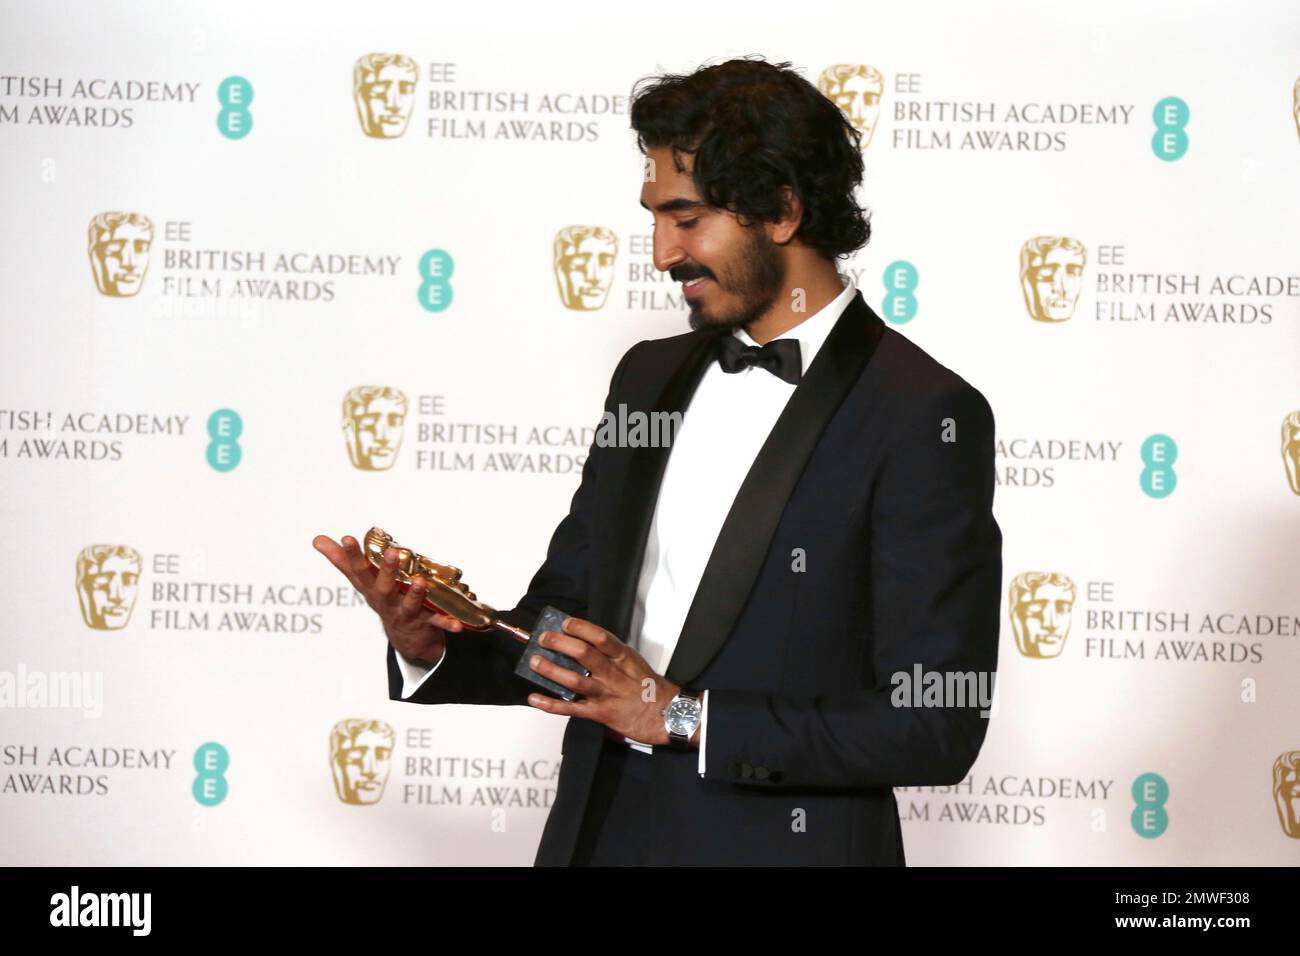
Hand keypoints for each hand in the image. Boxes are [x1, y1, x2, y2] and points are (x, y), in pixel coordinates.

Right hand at [312, 533, 465, 663]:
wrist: (404, 636)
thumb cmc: (383, 599)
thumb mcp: (362, 582)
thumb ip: (342, 560)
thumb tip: (317, 540)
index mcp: (371, 588)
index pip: (358, 569)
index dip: (351, 554)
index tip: (347, 537)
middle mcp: (386, 601)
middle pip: (384, 587)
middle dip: (387, 570)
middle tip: (393, 552)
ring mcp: (405, 613)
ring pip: (409, 604)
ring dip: (416, 594)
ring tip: (421, 581)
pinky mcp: (424, 622)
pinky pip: (436, 623)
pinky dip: (446, 623)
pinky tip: (457, 626)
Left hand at [525, 615, 684, 746]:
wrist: (667, 715)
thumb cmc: (649, 688)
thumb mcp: (635, 663)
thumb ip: (612, 655)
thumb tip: (584, 643)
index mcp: (624, 657)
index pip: (600, 636)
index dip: (580, 627)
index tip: (565, 622)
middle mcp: (614, 673)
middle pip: (583, 654)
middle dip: (559, 644)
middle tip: (543, 639)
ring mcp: (606, 694)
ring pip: (574, 679)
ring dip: (550, 669)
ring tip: (533, 661)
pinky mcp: (601, 714)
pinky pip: (572, 708)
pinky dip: (551, 704)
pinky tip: (535, 699)